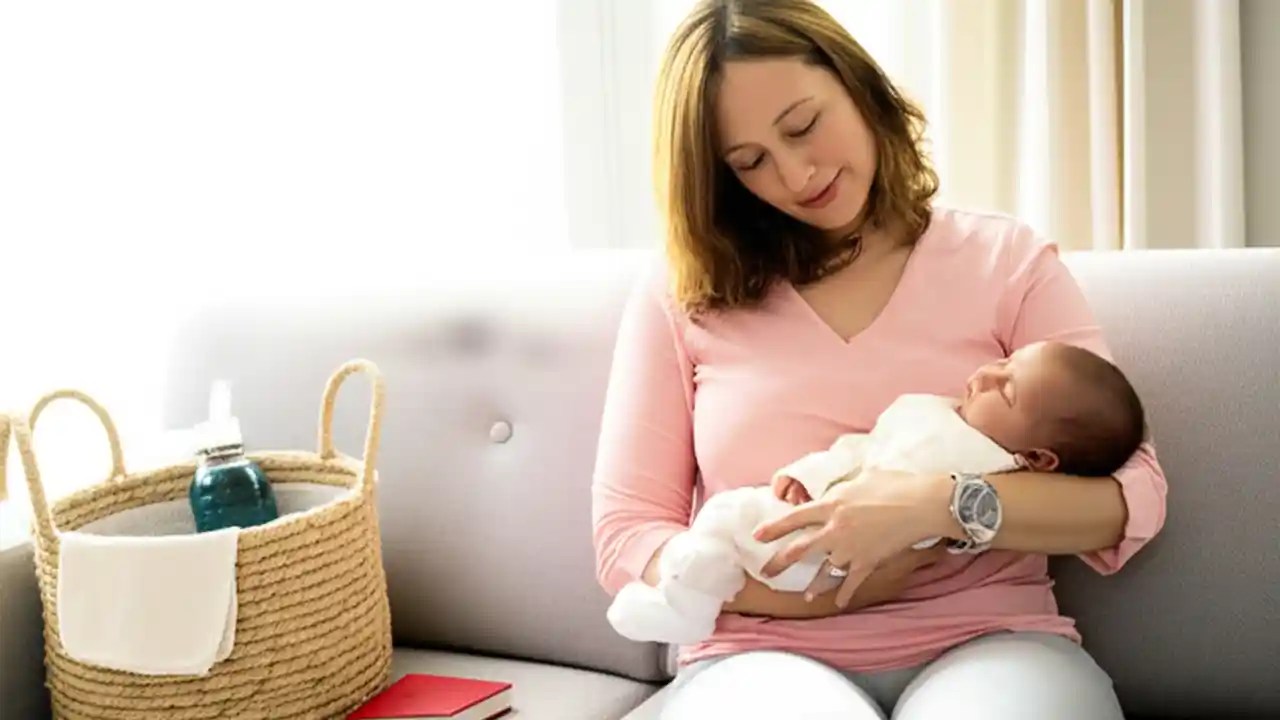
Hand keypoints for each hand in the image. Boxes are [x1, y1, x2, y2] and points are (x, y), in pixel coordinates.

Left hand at [753, 469, 948, 608]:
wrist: (921, 504)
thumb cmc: (894, 484)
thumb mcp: (861, 478)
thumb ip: (843, 489)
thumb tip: (836, 493)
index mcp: (831, 505)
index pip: (793, 518)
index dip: (773, 527)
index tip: (757, 536)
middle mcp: (835, 529)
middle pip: (799, 549)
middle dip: (779, 562)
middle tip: (766, 572)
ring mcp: (850, 549)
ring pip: (825, 571)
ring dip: (814, 584)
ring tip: (806, 595)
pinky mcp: (868, 562)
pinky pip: (852, 582)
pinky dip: (846, 594)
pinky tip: (840, 603)